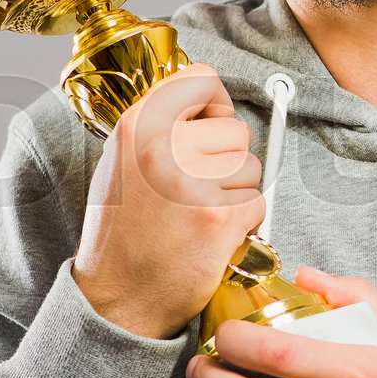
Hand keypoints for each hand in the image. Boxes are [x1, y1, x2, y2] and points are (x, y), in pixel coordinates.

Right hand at [73, 63, 266, 339]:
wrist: (119, 298)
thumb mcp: (123, 161)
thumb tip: (204, 106)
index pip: (201, 79)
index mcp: (138, 125)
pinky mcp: (220, 216)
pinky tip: (210, 235)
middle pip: (234, 128)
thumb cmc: (123, 232)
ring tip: (198, 214)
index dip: (212, 105)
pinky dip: (243, 220)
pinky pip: (257, 201)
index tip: (207, 125)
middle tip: (197, 188)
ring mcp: (194, 181)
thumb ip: (160, 128)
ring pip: (250, 165)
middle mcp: (165, 146)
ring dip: (236, 190)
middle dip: (227, 158)